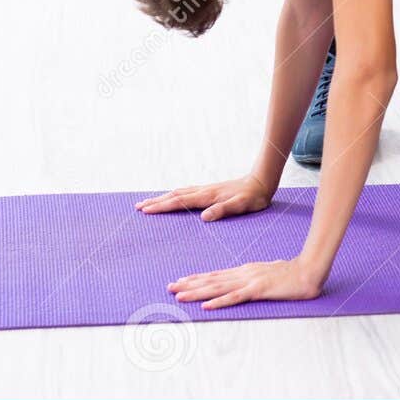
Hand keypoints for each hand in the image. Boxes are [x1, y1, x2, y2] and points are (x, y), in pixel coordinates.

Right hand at [135, 175, 272, 221]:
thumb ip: (223, 210)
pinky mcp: (210, 190)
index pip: (180, 202)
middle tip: (138, 207)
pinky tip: (172, 197)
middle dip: (156, 201)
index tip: (146, 210)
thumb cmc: (253, 197)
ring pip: (179, 193)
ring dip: (163, 197)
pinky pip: (187, 192)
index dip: (162, 206)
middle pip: (175, 196)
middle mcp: (204, 191)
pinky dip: (175, 195)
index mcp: (208, 196)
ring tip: (149, 202)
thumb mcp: (241, 206)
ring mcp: (206, 189)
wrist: (262, 182)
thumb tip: (204, 217)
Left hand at [167, 257, 325, 309]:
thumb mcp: (270, 273)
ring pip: (218, 288)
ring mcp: (250, 281)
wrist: (309, 271)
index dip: (196, 279)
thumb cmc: (292, 274)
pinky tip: (206, 306)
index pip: (216, 275)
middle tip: (169, 287)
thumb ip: (257, 277)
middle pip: (211, 280)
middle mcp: (243, 274)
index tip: (180, 281)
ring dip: (197, 292)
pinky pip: (235, 297)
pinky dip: (219, 302)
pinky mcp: (258, 290)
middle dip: (189, 284)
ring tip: (179, 295)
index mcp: (245, 270)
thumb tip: (249, 281)